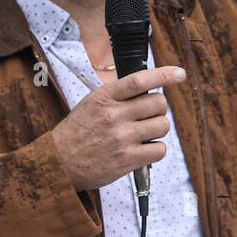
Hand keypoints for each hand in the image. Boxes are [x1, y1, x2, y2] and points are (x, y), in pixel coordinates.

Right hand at [49, 66, 185, 190]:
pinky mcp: (127, 160)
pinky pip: (160, 150)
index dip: (163, 75)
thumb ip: (117, 96)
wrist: (58, 163)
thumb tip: (148, 88)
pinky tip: (143, 150)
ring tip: (144, 134)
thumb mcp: (91, 104)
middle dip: (158, 109)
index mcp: (104, 97)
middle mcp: (113, 115)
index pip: (139, 80)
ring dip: (158, 129)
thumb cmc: (78, 133)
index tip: (179, 74)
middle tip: (148, 117)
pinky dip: (156, 150)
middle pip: (158, 103)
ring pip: (162, 126)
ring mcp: (121, 138)